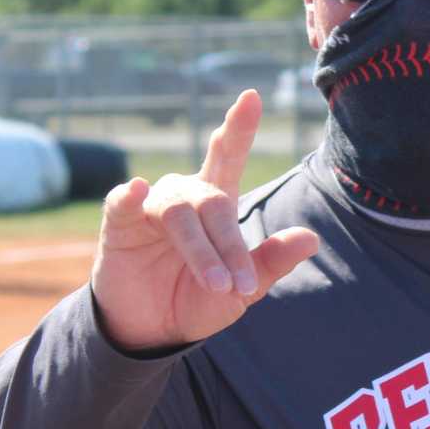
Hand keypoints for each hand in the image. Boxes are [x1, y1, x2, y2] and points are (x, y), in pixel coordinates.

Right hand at [92, 90, 317, 351]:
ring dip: (202, 251)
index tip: (252, 97)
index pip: (229, 156)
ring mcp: (150, 207)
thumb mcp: (241, 290)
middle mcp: (185, 196)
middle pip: (213, 201)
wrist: (152, 331)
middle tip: (241, 285)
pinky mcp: (118, 222)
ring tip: (218, 285)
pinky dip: (129, 195)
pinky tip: (137, 189)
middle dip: (230, 243)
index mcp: (216, 202)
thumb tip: (311, 239)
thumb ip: (270, 263)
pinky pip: (122, 202)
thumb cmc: (198, 299)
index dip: (239, 127)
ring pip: (180, 214)